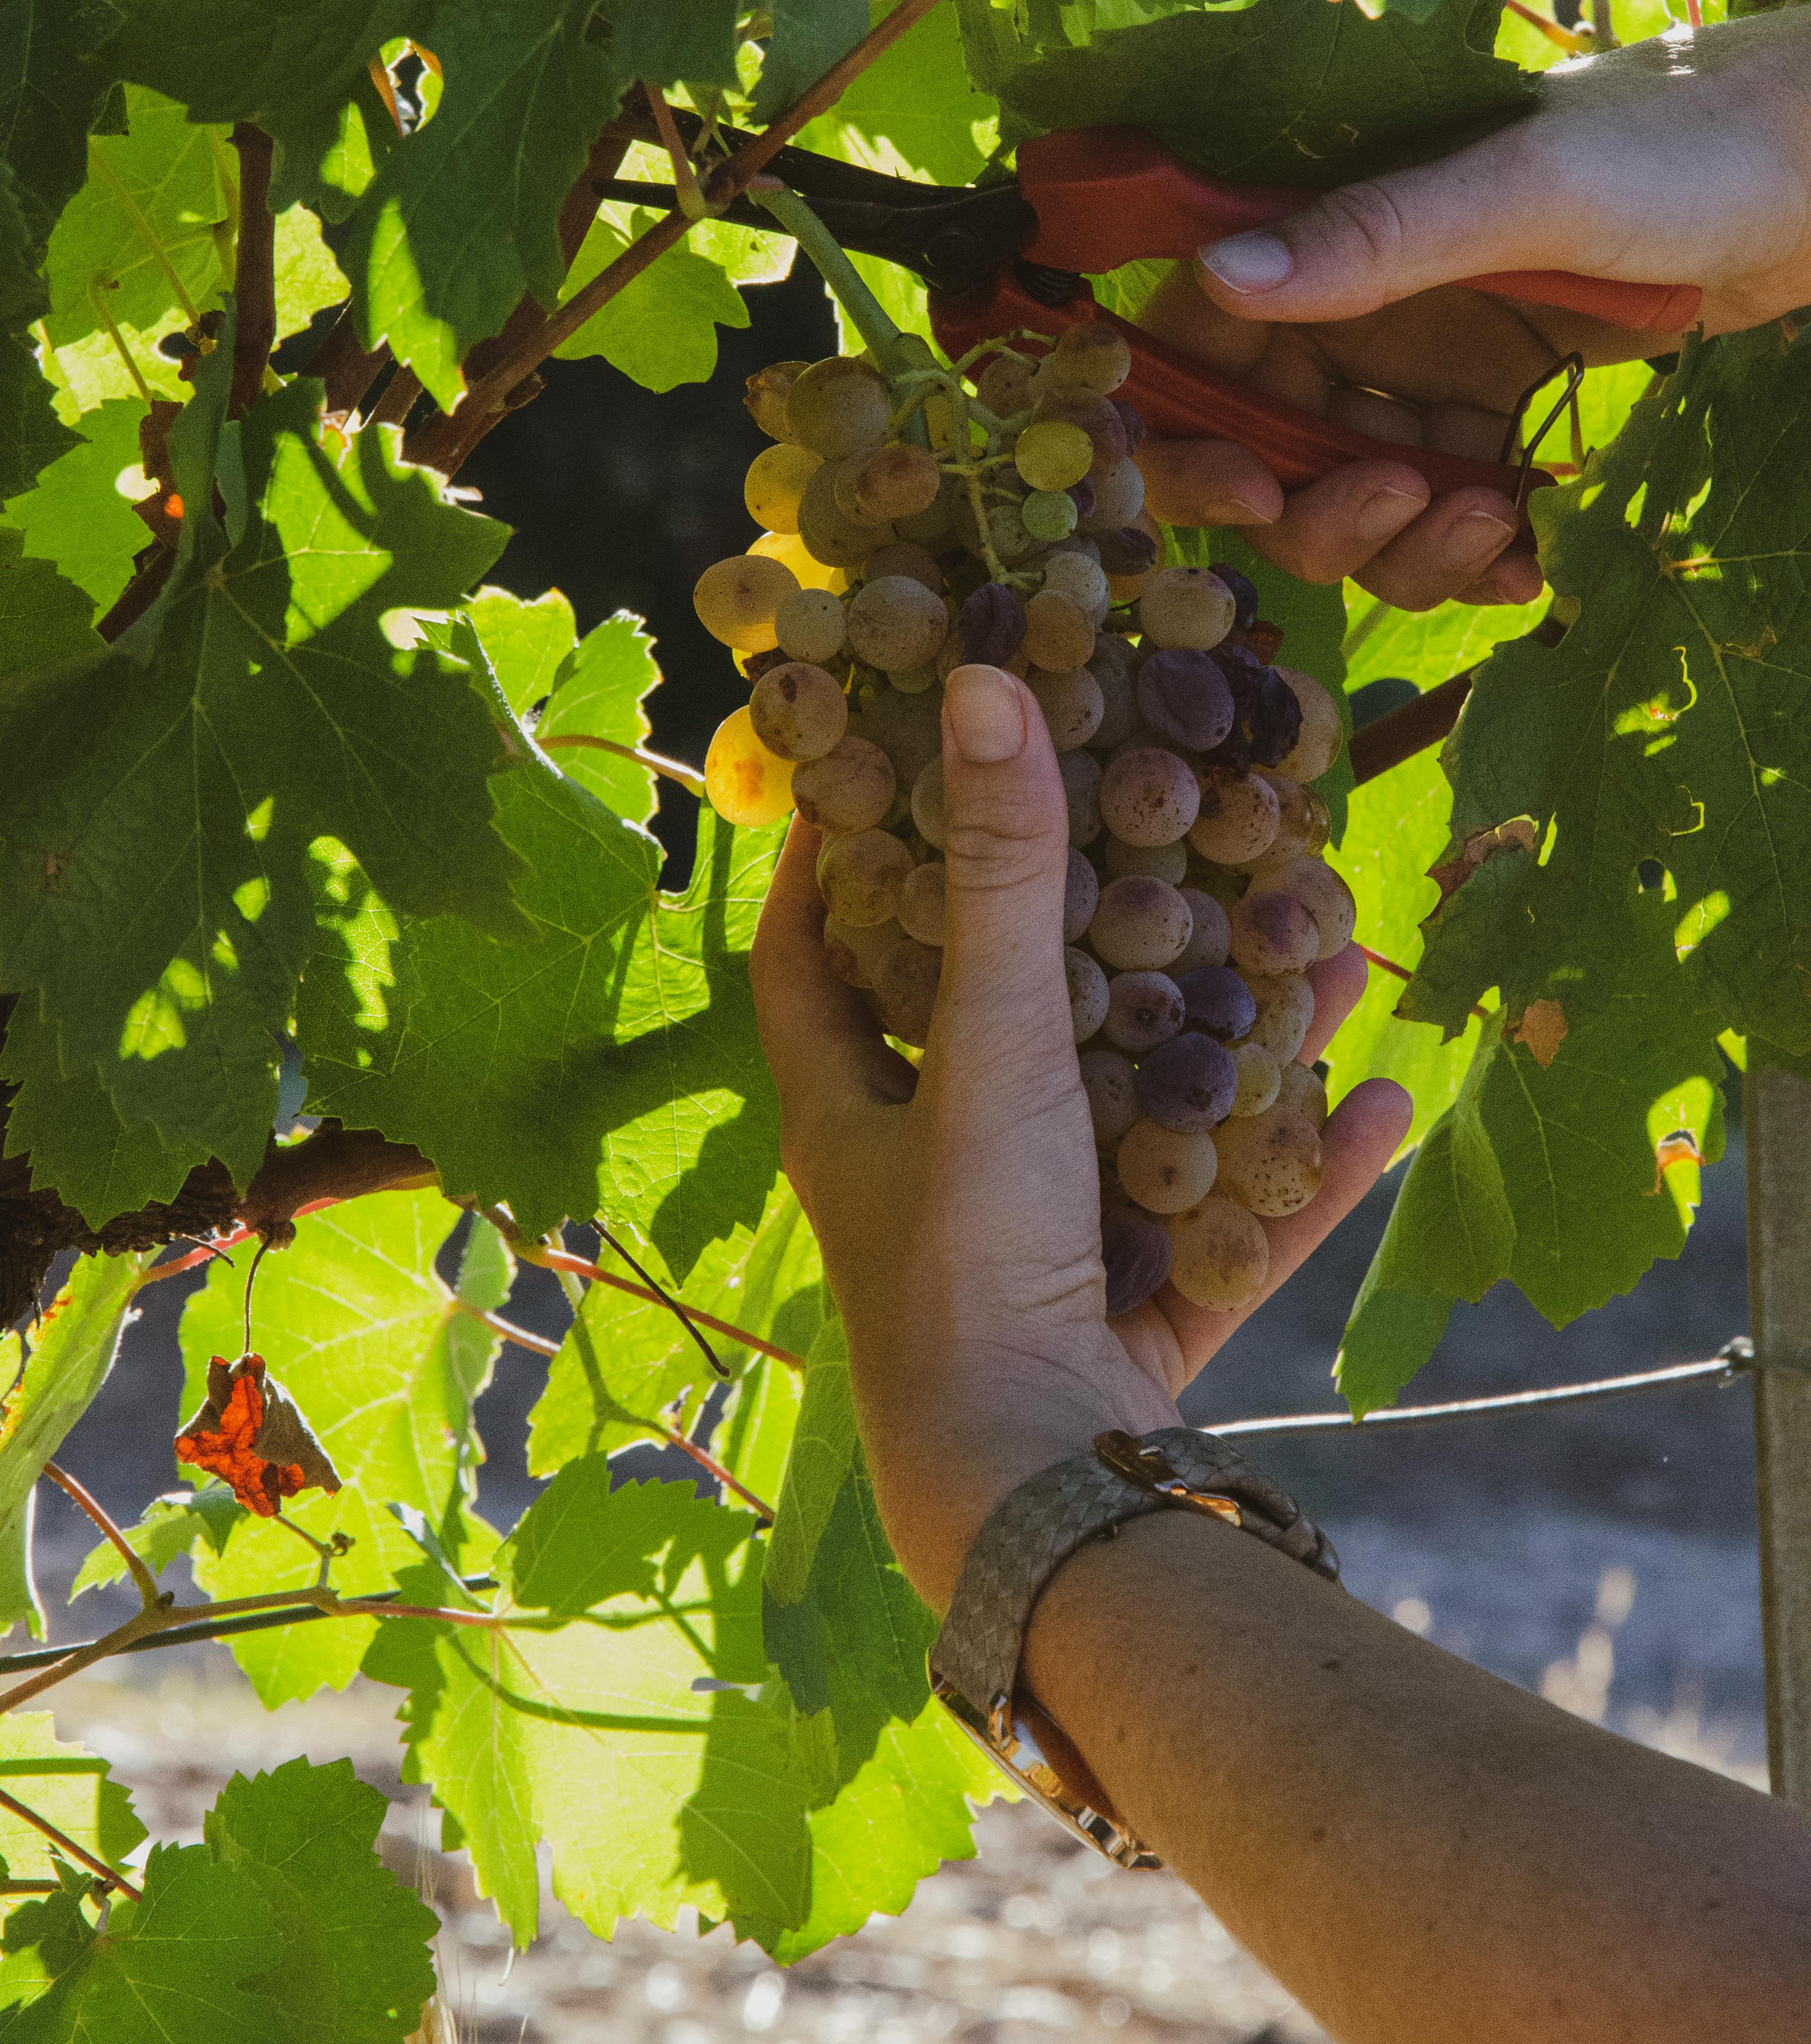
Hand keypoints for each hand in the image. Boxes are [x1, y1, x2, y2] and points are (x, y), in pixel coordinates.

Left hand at [750, 664, 1408, 1612]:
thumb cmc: (974, 1262)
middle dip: (1086, 934)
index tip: (872, 773)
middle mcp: (933, 1181)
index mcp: (854, 1116)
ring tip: (1310, 945)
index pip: (808, 959)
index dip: (828, 862)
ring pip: (1135, 1117)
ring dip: (1220, 1040)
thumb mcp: (993, 1046)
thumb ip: (1003, 877)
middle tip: (1149, 829)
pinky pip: (1219, 1222)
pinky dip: (1286, 1167)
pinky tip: (1374, 1103)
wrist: (1041, 1496)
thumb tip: (985, 686)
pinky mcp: (1129, 1325)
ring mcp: (1037, 1258)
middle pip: (1002, 1024)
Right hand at [1136, 11, 1810, 609]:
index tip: (1254, 491)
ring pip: (1356, 497)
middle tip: (1399, 506)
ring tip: (1490, 528)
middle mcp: (1364, 307)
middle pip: (1271, 448)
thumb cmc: (1681, 143)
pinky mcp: (1499, 413)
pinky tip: (1527, 567)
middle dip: (1317, 511)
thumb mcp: (1530, 186)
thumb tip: (1224, 279)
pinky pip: (1447, 510)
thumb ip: (1380, 236)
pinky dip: (1475, 555)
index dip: (1196, 431)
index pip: (1204, 340)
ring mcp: (1431, 366)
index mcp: (1338, 230)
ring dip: (1404, 546)